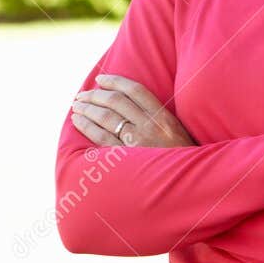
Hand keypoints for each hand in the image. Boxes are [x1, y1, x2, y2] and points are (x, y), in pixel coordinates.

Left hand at [70, 74, 194, 147]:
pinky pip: (101, 138)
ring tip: (77, 106)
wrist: (186, 184)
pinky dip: (87, 126)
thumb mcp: (176, 132)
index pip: (135, 90)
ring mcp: (137, 143)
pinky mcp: (126, 159)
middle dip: (95, 95)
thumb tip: (128, 103)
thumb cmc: (180, 157)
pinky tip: (78, 121)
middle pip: (116, 101)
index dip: (115, 81)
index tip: (100, 79)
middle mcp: (150, 127)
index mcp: (163, 117)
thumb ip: (156, 117)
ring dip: (87, 109)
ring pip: (106, 118)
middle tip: (81, 95)